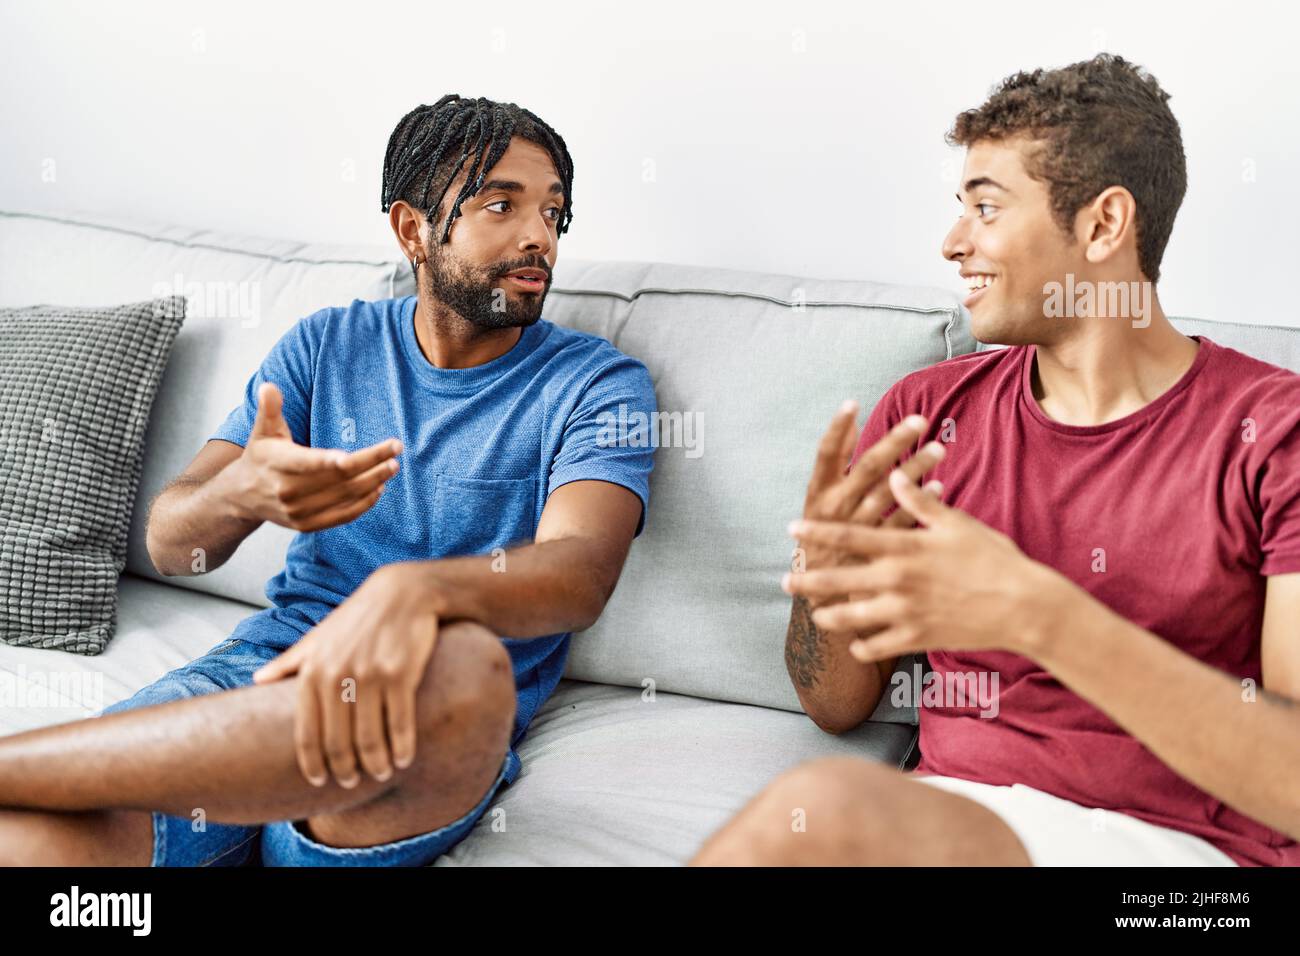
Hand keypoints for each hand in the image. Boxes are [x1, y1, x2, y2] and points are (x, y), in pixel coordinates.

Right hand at [228, 382, 402, 531]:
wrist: (242, 496)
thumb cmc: (260, 456)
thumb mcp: (262, 430)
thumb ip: (269, 409)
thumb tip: (269, 387)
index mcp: (279, 464)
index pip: (315, 462)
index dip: (339, 460)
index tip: (367, 452)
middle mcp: (289, 491)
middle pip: (339, 478)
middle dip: (371, 463)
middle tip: (395, 450)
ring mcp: (298, 512)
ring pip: (345, 497)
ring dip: (373, 482)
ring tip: (392, 466)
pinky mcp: (306, 526)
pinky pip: (342, 516)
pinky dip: (363, 504)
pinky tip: (378, 489)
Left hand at [250, 565, 437, 787]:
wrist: (404, 593)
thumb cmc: (358, 619)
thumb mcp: (318, 637)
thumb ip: (289, 662)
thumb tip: (256, 680)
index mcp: (313, 672)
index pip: (306, 733)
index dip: (313, 763)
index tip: (320, 781)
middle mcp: (337, 675)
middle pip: (339, 742)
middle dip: (346, 769)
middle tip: (353, 782)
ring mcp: (369, 675)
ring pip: (370, 738)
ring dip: (377, 764)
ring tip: (381, 773)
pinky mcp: (400, 673)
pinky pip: (400, 723)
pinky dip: (403, 747)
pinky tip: (404, 758)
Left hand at [784, 469, 1081, 661]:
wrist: (1025, 605)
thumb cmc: (993, 558)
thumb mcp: (956, 523)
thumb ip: (919, 501)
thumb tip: (894, 474)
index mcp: (905, 547)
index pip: (850, 535)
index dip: (818, 531)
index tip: (792, 528)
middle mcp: (899, 580)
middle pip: (839, 580)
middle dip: (808, 581)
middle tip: (785, 582)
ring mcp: (906, 612)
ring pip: (852, 619)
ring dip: (830, 617)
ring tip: (818, 615)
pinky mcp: (917, 638)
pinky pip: (878, 646)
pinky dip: (863, 647)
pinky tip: (856, 645)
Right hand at [798, 401, 946, 582]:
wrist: (820, 588)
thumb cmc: (823, 531)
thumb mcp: (821, 496)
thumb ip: (837, 460)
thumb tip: (852, 419)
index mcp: (818, 492)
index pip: (826, 453)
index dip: (837, 428)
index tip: (852, 402)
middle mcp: (835, 507)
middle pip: (867, 468)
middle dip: (894, 442)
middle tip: (920, 421)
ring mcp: (857, 529)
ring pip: (890, 492)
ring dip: (915, 469)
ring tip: (938, 450)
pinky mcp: (876, 549)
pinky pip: (903, 522)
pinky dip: (921, 504)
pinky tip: (940, 487)